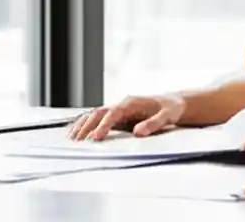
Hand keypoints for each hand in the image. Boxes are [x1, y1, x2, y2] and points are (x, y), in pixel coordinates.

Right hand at [66, 95, 185, 140]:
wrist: (173, 103)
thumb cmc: (170, 109)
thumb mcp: (167, 116)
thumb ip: (153, 124)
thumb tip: (137, 132)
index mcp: (132, 103)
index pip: (113, 113)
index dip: (103, 125)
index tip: (95, 137)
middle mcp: (122, 105)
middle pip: (98, 113)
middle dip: (86, 126)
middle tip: (76, 141)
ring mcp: (118, 110)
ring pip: (95, 115)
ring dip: (82, 125)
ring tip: (71, 138)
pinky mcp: (118, 117)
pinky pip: (98, 119)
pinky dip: (86, 124)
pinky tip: (76, 132)